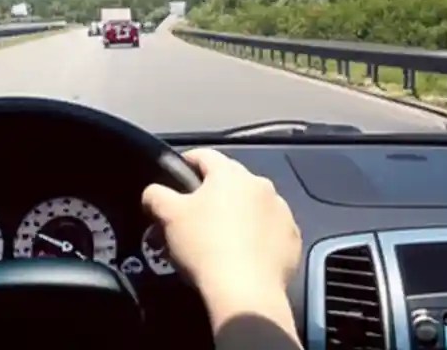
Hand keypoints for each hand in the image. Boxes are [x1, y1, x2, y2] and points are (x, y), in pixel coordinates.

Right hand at [141, 149, 300, 304]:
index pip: (204, 155)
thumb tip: (153, 192)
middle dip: (213, 194)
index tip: (177, 175)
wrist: (245, 292)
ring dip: (238, 214)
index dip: (186, 162)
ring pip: (253, 206)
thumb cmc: (205, 247)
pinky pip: (270, 230)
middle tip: (194, 215)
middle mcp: (260, 185)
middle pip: (230, 182)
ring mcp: (281, 211)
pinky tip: (244, 255)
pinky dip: (258, 237)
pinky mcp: (292, 238)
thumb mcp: (168, 216)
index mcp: (230, 174)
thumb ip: (156, 195)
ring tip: (221, 238)